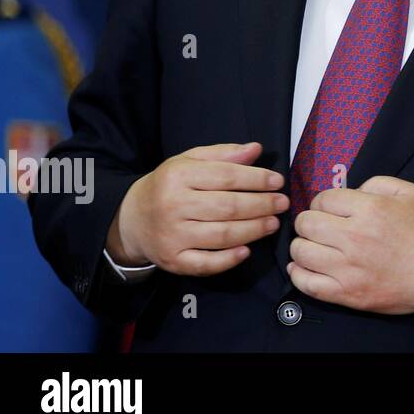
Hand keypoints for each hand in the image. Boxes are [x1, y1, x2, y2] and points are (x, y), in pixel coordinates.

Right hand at [107, 142, 288, 275]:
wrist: (131, 218)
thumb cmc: (169, 185)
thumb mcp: (190, 161)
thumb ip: (223, 154)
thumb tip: (256, 149)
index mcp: (178, 176)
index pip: (226, 176)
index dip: (257, 179)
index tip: (278, 181)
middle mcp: (173, 206)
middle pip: (228, 207)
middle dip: (261, 205)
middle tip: (282, 204)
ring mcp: (172, 236)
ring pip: (221, 235)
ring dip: (253, 230)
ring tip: (273, 223)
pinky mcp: (172, 260)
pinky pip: (205, 264)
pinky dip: (228, 260)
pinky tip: (247, 251)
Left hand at [286, 176, 413, 315]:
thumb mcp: (412, 193)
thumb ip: (378, 183)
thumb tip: (353, 191)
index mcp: (369, 210)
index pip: (323, 199)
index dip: (323, 202)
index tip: (329, 209)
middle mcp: (354, 237)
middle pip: (306, 223)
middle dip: (309, 221)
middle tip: (319, 226)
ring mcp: (348, 268)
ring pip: (301, 252)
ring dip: (303, 246)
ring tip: (314, 246)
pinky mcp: (347, 294)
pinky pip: (307, 284)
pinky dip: (299, 274)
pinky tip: (304, 267)